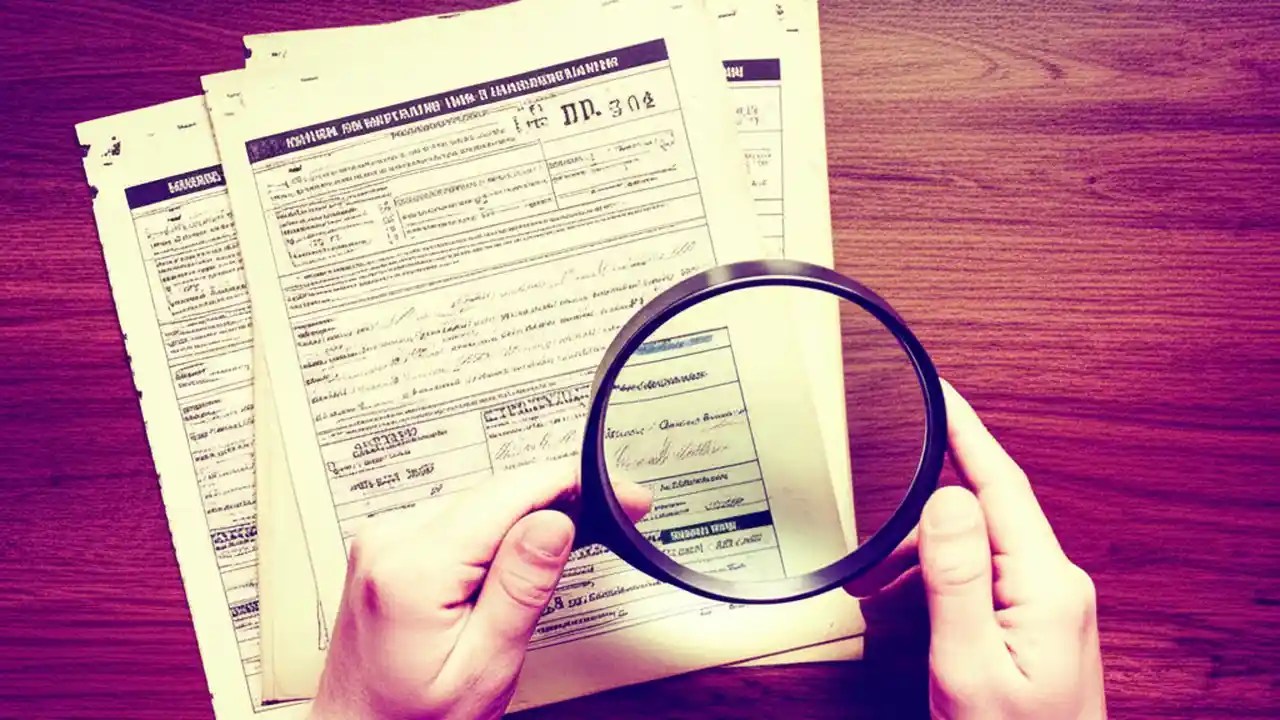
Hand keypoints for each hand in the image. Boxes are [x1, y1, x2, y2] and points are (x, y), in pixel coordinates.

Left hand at [307, 462, 651, 719]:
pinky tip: (514, 557)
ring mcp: (383, 538)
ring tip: (564, 548)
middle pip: (493, 495)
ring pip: (478, 504)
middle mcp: (390, 540)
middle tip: (614, 512)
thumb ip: (519, 589)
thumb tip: (554, 521)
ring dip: (525, 517)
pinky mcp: (387, 543)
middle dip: (557, 500)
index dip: (571, 484)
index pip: (506, 495)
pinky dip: (493, 530)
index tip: (620, 493)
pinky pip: (455, 518)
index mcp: (413, 570)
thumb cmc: (413, 718)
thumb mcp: (484, 666)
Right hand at [849, 382, 1105, 719]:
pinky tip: (908, 611)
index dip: (967, 431)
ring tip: (879, 597)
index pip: (1001, 484)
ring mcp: (1047, 605)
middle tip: (873, 553)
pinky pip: (979, 582)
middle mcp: (1054, 585)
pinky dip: (937, 588)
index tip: (940, 389)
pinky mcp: (1035, 624)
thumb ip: (956, 578)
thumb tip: (945, 498)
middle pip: (979, 518)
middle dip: (919, 526)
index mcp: (1046, 584)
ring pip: (973, 552)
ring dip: (922, 565)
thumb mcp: (967, 665)